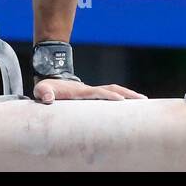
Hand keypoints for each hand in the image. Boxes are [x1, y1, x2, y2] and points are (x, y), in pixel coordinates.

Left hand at [32, 79, 146, 103]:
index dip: (108, 96)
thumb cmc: (46, 89)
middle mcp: (89, 90)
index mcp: (79, 91)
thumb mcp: (41, 90)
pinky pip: (110, 94)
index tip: (121, 101)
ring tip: (143, 101)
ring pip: (114, 90)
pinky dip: (122, 97)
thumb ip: (44, 93)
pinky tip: (131, 104)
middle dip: (127, 94)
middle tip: (142, 100)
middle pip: (112, 89)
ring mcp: (92, 91)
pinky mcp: (93, 95)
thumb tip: (48, 100)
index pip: (97, 93)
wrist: (50, 80)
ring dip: (128, 95)